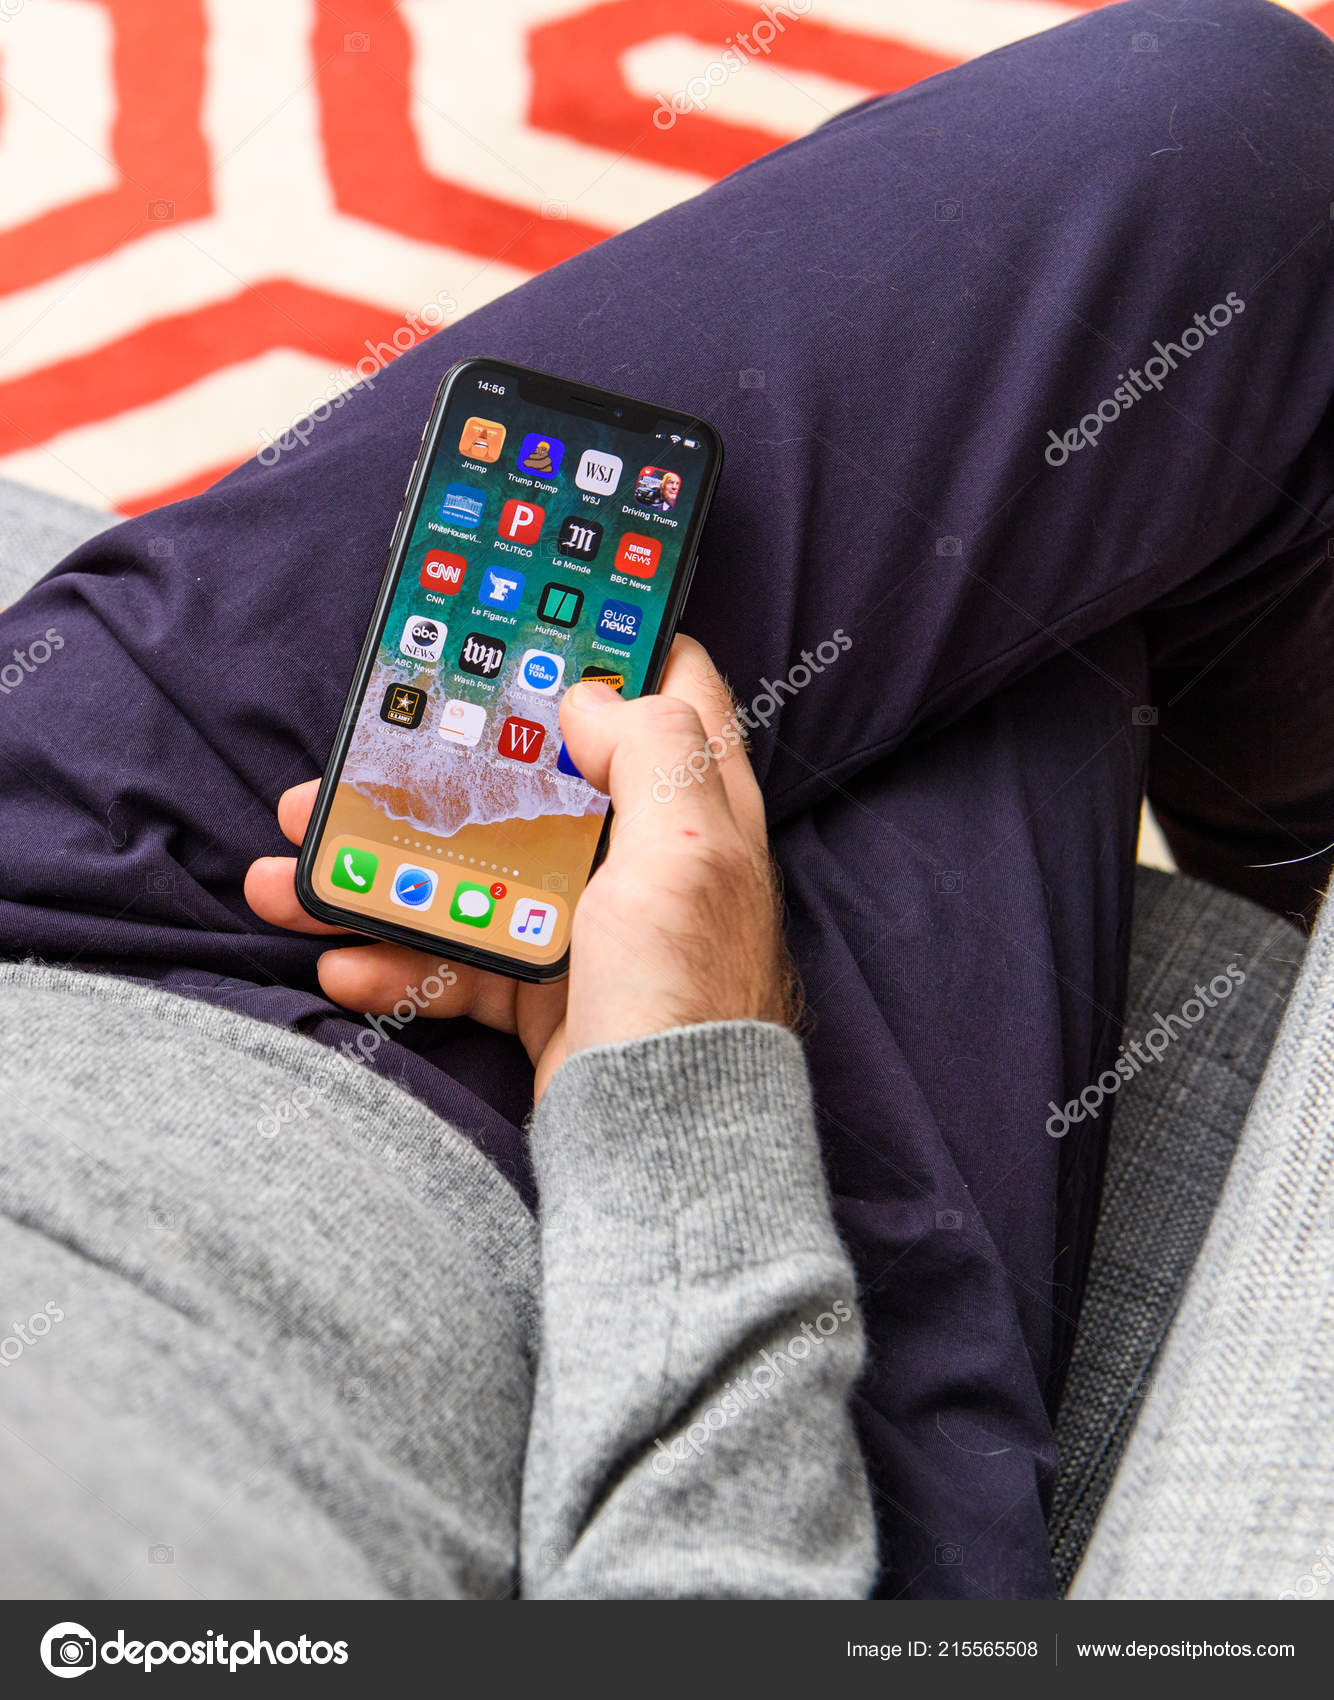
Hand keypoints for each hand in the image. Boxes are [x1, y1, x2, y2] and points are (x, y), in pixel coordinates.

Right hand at [244, 635, 791, 1100]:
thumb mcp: (683, 855)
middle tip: (356, 760)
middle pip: (536, 783)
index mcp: (696, 808)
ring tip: (294, 875)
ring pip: (477, 872)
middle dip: (439, 770)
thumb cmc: (684, 995)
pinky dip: (402, 961)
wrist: (664, 1152)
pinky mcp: (550, 993)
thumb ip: (652, 754)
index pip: (671, 693)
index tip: (529, 620)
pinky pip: (461, 959)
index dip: (609, 648)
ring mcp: (594, 929)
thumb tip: (592, 695)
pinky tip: (345, 963)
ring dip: (383, 873)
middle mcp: (647, 858)